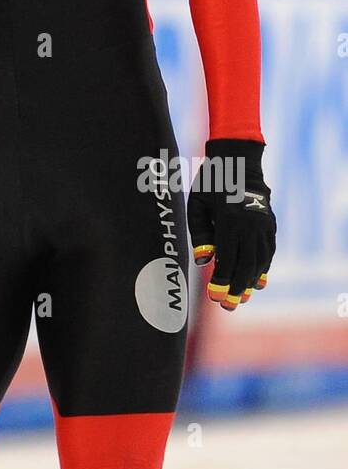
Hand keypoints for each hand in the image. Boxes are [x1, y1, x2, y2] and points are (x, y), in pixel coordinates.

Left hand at [187, 138, 275, 310]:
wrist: (238, 161)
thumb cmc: (210, 183)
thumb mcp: (197, 204)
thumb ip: (200, 233)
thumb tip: (204, 262)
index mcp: (230, 221)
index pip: (227, 260)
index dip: (222, 281)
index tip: (215, 297)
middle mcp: (250, 225)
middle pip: (246, 266)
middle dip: (236, 289)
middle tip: (228, 307)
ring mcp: (263, 225)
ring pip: (260, 261)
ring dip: (251, 282)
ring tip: (243, 298)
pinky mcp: (270, 223)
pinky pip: (268, 251)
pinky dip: (263, 267)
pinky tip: (258, 280)